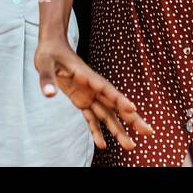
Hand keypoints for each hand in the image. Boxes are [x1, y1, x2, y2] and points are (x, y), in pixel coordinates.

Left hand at [34, 35, 152, 150]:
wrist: (52, 47)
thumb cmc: (49, 53)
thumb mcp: (44, 63)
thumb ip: (47, 79)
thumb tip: (50, 94)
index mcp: (86, 76)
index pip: (106, 89)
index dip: (119, 99)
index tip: (133, 109)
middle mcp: (92, 87)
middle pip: (115, 104)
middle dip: (131, 118)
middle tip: (148, 131)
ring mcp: (89, 95)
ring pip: (107, 114)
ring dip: (119, 129)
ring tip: (131, 146)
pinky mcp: (81, 100)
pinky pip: (91, 117)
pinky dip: (96, 131)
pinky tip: (102, 145)